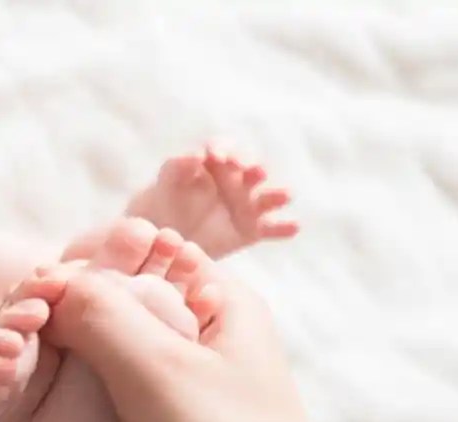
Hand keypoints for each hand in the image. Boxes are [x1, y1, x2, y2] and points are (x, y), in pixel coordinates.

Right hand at [43, 263, 345, 421]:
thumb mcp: (158, 370)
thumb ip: (101, 314)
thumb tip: (50, 282)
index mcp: (220, 295)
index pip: (135, 253)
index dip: (81, 268)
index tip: (29, 294)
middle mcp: (206, 326)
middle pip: (120, 298)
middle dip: (70, 312)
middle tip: (16, 330)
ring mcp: (186, 375)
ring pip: (112, 347)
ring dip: (73, 355)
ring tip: (24, 362)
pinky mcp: (169, 419)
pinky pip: (115, 389)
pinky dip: (84, 392)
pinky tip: (51, 400)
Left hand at [126, 146, 298, 259]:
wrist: (165, 235)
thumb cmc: (163, 200)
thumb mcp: (166, 181)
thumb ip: (178, 165)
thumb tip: (197, 153)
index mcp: (216, 163)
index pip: (225, 150)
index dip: (223, 150)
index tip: (216, 157)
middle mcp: (237, 181)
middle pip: (251, 171)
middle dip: (254, 169)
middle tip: (255, 171)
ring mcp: (247, 206)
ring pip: (266, 198)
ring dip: (277, 195)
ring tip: (286, 195)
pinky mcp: (252, 230)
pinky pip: (270, 228)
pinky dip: (283, 228)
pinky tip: (294, 227)